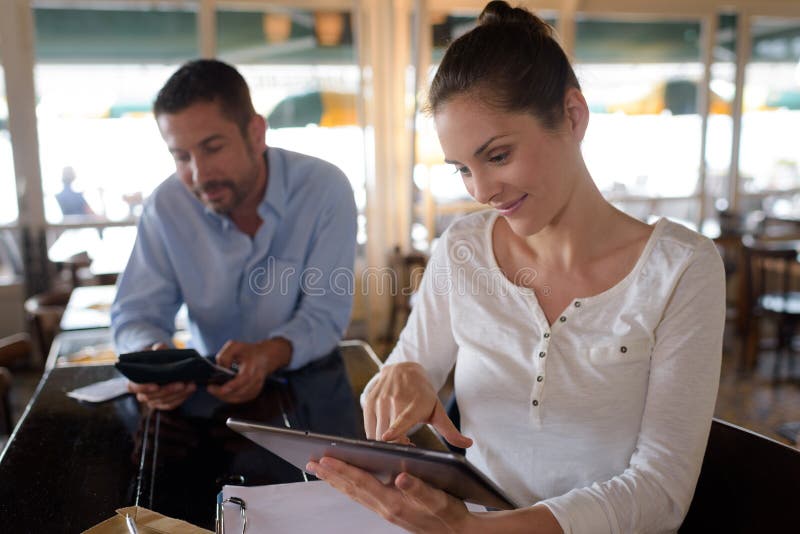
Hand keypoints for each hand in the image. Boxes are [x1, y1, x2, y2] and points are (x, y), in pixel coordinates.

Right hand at [127, 342, 195, 409]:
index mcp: (135, 380)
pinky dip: (182, 397)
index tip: (156, 385)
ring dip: (178, 394)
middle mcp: (142, 393)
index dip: (143, 387)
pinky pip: (172, 404)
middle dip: (168, 390)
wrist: (167, 366)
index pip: (133, 387)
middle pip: (152, 396)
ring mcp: (153, 401)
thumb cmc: (159, 359)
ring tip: (190, 384)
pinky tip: (191, 388)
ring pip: (164, 401)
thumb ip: (158, 349)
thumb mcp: (158, 351)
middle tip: (181, 383)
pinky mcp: (164, 404)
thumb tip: (159, 348)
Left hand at [206, 338, 291, 402]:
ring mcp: (257, 386)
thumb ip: (225, 355)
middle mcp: (256, 378)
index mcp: (252, 366)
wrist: (265, 356)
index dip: (229, 386)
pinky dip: (232, 398)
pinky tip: (224, 393)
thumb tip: (221, 368)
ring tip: (216, 391)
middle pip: (240, 392)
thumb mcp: (235, 346)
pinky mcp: (255, 392)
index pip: (243, 379)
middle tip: (211, 388)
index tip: (213, 387)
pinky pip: (242, 399)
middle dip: (223, 394)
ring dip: (226, 397)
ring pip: (241, 397)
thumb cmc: (248, 351)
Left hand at [307, 457, 474, 533]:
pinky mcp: (391, 511)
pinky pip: (364, 497)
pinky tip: (345, 481)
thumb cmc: (450, 513)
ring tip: (320, 470)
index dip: (342, 470)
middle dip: (331, 475)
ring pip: (355, 494)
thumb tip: (402, 477)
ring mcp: (387, 511)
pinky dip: (350, 487)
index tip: (324, 459)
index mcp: (393, 503)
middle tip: (311, 462)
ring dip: (336, 481)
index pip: (361, 483)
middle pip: (352, 489)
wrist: (459, 533)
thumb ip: (420, 489)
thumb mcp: (439, 500)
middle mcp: (385, 509)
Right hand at [364, 362, 471, 448]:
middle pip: (387, 434)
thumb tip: (469, 444)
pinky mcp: (368, 401)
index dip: (396, 429)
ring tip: (398, 438)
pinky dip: (376, 436)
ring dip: (385, 443)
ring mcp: (379, 400)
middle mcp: (394, 400)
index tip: (387, 437)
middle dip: (395, 448)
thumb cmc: (422, 395)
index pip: (403, 419)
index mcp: (414, 404)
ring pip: (376, 433)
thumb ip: (450, 431)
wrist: (403, 369)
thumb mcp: (437, 410)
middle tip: (407, 446)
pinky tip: (387, 433)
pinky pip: (368, 428)